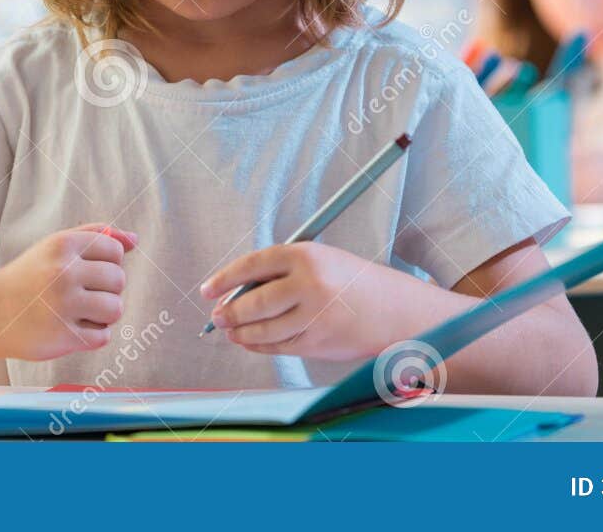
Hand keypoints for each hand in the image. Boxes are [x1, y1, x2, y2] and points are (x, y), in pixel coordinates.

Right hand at [0, 222, 136, 361]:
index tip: (87, 270)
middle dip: (107, 289)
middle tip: (82, 293)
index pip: (116, 251)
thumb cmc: (31, 276)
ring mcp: (62, 306)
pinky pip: (102, 337)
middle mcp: (63, 272)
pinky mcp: (62, 337)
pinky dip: (93, 335)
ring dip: (104, 314)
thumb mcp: (57, 246)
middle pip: (118, 280)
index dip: (108, 263)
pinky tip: (73, 328)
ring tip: (81, 312)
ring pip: (115, 309)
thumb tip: (135, 240)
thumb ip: (97, 236)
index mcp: (63, 245)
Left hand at [200, 242, 426, 360]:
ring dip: (239, 332)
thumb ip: (282, 270)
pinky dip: (257, 345)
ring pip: (262, 329)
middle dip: (229, 311)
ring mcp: (313, 317)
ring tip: (229, 329)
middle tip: (217, 315)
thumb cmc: (354, 282)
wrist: (394, 310)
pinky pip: (277, 346)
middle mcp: (309, 285)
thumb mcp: (321, 260)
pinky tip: (248, 341)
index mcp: (307, 255)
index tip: (208, 289)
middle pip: (253, 302)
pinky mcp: (316, 343)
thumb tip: (237, 290)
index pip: (253, 265)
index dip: (225, 278)